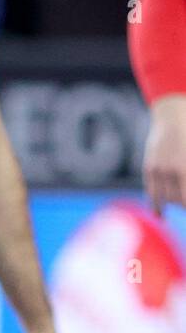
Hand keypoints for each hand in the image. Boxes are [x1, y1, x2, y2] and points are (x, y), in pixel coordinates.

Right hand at [143, 94, 185, 214]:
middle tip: (184, 203)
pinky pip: (152, 191)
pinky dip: (156, 206)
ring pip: (166, 198)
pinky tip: (160, 216)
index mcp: (184, 168)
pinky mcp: (150, 167)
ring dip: (175, 203)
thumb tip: (184, 197)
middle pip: (179, 200)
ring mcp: (158, 169)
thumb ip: (185, 175)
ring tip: (180, 202)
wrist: (173, 116)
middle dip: (184, 204)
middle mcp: (170, 170)